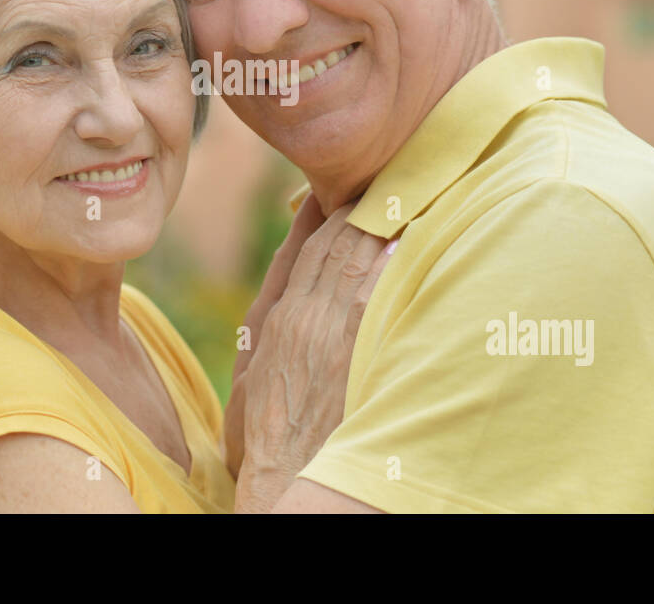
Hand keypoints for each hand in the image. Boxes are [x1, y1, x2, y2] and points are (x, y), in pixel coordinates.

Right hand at [234, 204, 395, 511]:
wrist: (281, 471)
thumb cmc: (263, 426)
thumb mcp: (251, 367)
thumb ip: (268, 324)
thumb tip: (287, 291)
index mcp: (275, 315)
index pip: (305, 248)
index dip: (326, 215)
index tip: (344, 193)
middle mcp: (302, 315)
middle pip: (333, 246)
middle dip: (358, 210)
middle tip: (385, 182)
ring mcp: (328, 331)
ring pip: (354, 261)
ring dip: (376, 227)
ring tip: (401, 200)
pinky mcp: (354, 350)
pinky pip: (372, 293)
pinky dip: (386, 263)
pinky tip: (403, 244)